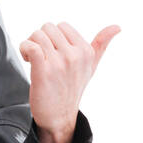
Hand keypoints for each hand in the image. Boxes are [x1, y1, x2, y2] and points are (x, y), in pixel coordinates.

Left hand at [19, 21, 119, 142]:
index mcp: (86, 51)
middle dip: (40, 39)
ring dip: (30, 44)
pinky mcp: (43, 72)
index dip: (53, 36)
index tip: (51, 51)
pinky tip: (26, 58)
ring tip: (32, 59)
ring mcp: (59, 63)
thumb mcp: (91, 66)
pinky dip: (24, 48)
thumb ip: (102, 44)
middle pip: (48, 28)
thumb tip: (117, 26)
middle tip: (40, 56)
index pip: (62, 26)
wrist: (59, 117)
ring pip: (37, 35)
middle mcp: (74, 56)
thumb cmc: (73, 89)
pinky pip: (31, 46)